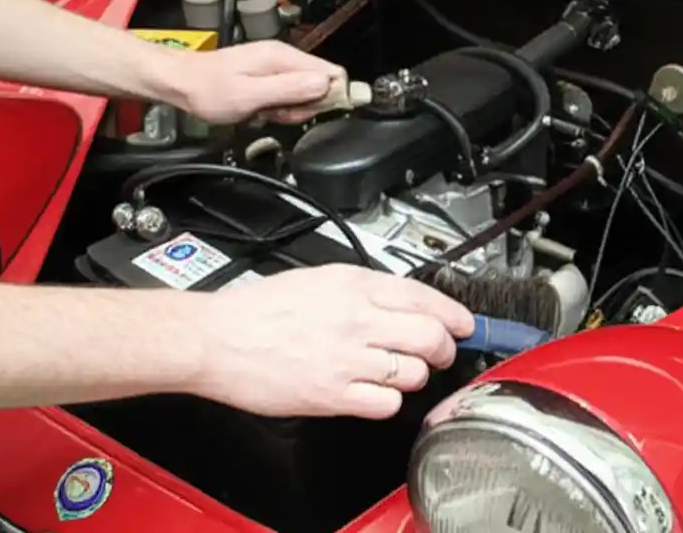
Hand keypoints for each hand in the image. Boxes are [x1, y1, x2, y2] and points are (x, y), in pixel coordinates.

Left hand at [174, 40, 343, 124]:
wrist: (180, 83)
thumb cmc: (209, 90)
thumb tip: (325, 84)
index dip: (329, 96)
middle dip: (306, 106)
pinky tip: (261, 110)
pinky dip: (279, 107)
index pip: (332, 72)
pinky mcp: (269, 76)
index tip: (306, 111)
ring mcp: (276, 66)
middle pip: (321, 84)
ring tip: (265, 111)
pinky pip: (289, 94)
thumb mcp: (250, 95)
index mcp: (283, 57)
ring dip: (290, 109)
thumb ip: (289, 89)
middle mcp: (284, 57)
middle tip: (278, 113)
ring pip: (306, 92)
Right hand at [189, 265, 475, 418]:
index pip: (425, 298)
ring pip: (414, 372)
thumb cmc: (257, 311)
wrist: (216, 339)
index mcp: (354, 285)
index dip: (455, 315)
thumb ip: (363, 289)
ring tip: (401, 372)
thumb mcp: (317, 278)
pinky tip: (375, 392)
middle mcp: (356, 319)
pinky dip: (389, 401)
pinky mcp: (332, 394)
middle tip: (442, 352)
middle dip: (446, 348)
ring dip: (416, 375)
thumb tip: (404, 301)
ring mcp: (346, 359)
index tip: (466, 324)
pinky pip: (386, 404)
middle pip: (431, 337)